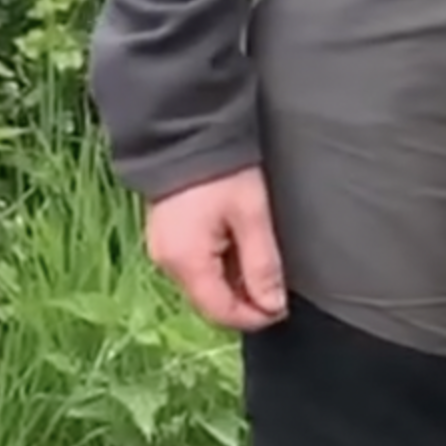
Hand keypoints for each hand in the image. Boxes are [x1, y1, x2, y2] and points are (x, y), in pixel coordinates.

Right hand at [144, 166, 288, 331]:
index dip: (255, 317)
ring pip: (205, 287)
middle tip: (275, 287)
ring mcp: (164, 251)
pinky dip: (220, 268)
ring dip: (234, 285)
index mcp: (187, 262)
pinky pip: (196, 267)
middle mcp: (168, 263)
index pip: (222, 313)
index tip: (281, 308)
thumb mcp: (251, 217)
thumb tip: (273, 306)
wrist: (184, 127)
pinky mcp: (167, 238)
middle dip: (245, 302)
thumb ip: (262, 267)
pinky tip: (238, 249)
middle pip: (212, 303)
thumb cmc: (221, 169)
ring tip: (258, 262)